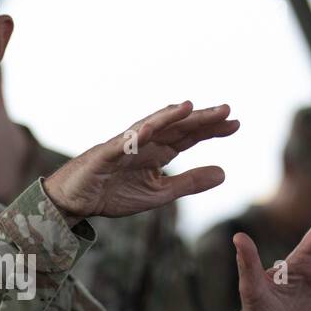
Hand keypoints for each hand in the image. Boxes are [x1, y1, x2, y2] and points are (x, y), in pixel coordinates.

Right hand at [43, 101, 237, 218]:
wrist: (75, 202)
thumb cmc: (113, 193)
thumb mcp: (159, 193)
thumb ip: (189, 183)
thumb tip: (225, 173)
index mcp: (158, 152)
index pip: (189, 136)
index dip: (211, 130)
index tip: (236, 124)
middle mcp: (144, 142)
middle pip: (176, 127)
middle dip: (199, 119)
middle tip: (227, 110)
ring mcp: (125, 145)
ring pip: (150, 126)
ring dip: (169, 117)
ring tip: (191, 108)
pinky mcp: (105, 153)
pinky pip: (121, 142)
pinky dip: (135, 134)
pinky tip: (149, 128)